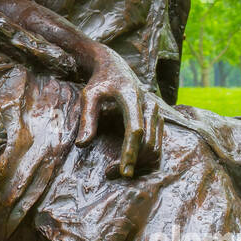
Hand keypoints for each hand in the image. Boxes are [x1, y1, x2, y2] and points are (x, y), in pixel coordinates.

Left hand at [76, 45, 163, 177]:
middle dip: (132, 162)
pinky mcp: (158, 120)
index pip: (135, 130)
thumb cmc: (99, 82)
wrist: (116, 67)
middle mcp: (149, 105)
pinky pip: (157, 146)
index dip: (130, 152)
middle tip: (109, 173)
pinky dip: (145, 159)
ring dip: (139, 164)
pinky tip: (128, 163)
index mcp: (132, 97)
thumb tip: (82, 145)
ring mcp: (156, 113)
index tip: (123, 172)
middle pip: (148, 143)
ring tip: (115, 170)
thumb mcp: (88, 96)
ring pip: (155, 147)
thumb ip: (87, 119)